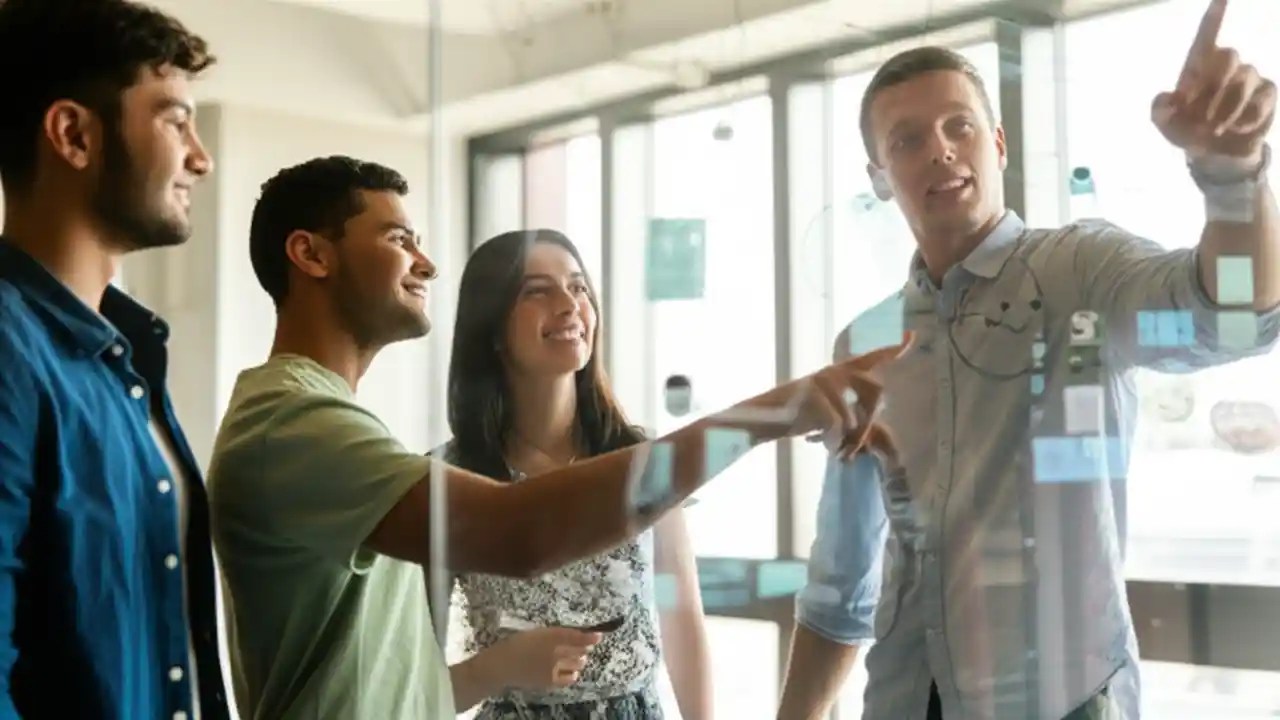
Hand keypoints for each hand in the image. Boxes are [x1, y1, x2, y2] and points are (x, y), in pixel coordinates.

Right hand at [486, 627, 601, 689]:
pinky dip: (573, 674)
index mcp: (549, 635)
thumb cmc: (517, 644)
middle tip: (583, 648)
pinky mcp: (551, 681)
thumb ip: (555, 634)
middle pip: (579, 650)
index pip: (575, 635)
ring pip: (578, 663)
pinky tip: (571, 671)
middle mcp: (554, 650)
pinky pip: (570, 678)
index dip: (590, 636)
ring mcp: (553, 667)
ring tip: (577, 659)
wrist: (502, 665)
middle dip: (584, 648)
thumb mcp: (537, 632)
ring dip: (580, 660)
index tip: (599, 635)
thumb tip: (575, 635)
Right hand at [749, 332, 913, 458]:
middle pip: (876, 391)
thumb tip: (881, 436)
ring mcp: (822, 379)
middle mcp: (834, 370)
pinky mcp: (810, 392)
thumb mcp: (829, 415)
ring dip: (850, 437)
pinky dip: (830, 439)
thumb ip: (854, 418)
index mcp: (840, 372)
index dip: (893, 348)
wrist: (758, 418)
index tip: (913, 336)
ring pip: (857, 412)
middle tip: (852, 450)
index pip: (872, 358)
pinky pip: (836, 422)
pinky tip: (815, 441)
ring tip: (834, 450)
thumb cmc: (794, 417)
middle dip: (869, 425)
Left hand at [1152, 0, 1276, 160]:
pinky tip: (1236, 129)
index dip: (1215, 15)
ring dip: (1225, 110)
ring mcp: (1249, 77)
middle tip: (1200, 115)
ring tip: (1214, 129)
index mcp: (1198, 66)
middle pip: (1228, 56)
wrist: (1213, 155)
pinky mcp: (1267, 93)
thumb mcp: (1165, 123)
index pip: (1207, 34)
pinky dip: (1244, 120)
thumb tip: (1168, 97)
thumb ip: (1160, 108)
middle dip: (1214, 85)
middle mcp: (1226, 66)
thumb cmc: (1187, 130)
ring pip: (1242, 82)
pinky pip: (1259, 100)